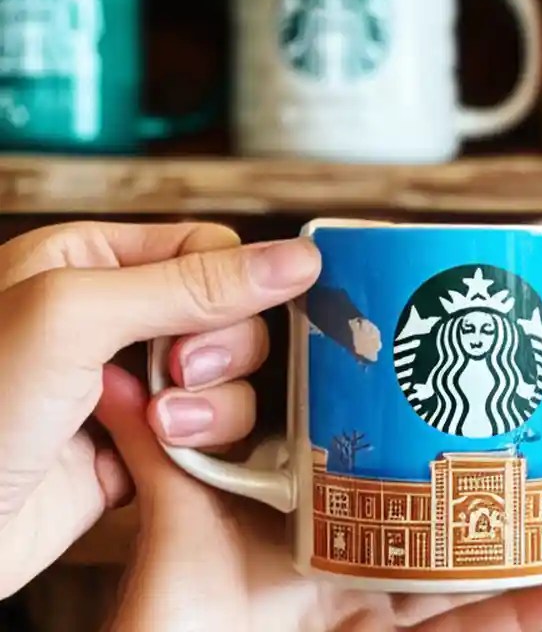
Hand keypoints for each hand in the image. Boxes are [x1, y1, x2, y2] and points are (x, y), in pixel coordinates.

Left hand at [0, 221, 318, 598]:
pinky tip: (161, 455)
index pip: (210, 252)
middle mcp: (112, 318)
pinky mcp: (139, 449)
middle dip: (221, 356)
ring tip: (157, 429)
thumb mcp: (76, 318)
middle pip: (233, 318)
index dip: (228, 292)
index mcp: (89, 260)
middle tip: (175, 380)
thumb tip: (298, 256)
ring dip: (212, 409)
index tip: (197, 335)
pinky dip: (203, 448)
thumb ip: (190, 284)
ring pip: (231, 382)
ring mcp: (128, 385)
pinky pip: (212, 437)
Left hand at [96, 372, 541, 630]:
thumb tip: (132, 370)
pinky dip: (530, 614)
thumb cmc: (156, 601)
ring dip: (528, 536)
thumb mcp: (170, 508)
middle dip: (483, 471)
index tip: (439, 370)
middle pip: (432, 506)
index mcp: (300, 515)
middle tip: (529, 422)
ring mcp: (371, 606)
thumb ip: (163, 445)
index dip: (406, 415)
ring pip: (466, 566)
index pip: (365, 455)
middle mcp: (344, 557)